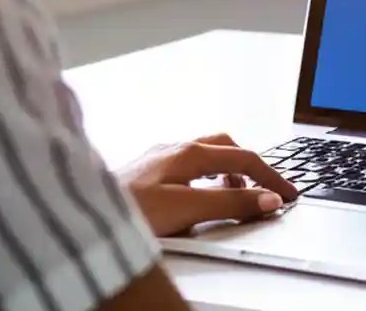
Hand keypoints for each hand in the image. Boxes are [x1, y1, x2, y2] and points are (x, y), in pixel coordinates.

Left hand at [117, 133, 298, 236]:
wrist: (77, 218)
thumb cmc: (124, 210)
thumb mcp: (186, 209)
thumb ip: (230, 204)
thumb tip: (267, 199)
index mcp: (188, 152)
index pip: (244, 158)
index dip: (271, 177)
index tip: (288, 194)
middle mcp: (173, 149)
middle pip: (226, 148)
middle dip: (250, 167)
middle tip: (265, 189)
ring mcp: (156, 159)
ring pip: (204, 156)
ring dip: (227, 173)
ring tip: (235, 198)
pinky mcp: (143, 174)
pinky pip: (186, 168)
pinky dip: (205, 179)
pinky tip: (197, 196)